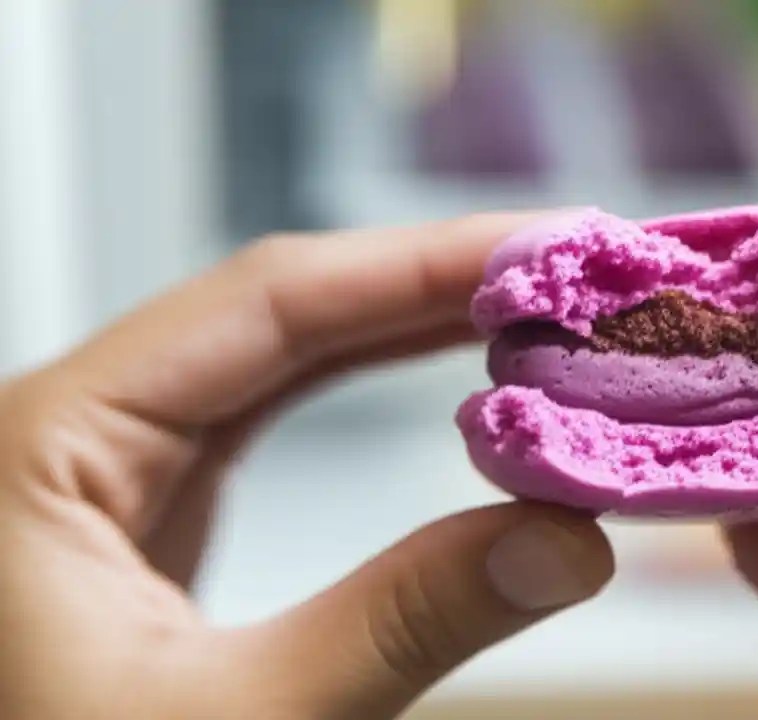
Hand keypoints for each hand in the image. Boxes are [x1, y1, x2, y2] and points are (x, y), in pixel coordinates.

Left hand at [0, 213, 613, 719]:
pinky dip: (380, 379)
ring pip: (288, 349)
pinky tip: (455, 364)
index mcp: (52, 440)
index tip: (551, 253)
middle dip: (439, 283)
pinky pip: (281, 403)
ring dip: (419, 324)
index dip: (425, 263)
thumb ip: (403, 625)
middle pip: (288, 306)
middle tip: (574, 274)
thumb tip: (570, 541)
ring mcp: (118, 458)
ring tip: (540, 308)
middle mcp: (81, 423)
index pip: (271, 300)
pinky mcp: (159, 502)